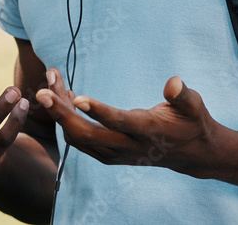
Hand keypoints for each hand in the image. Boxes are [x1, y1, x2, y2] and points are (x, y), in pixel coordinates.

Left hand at [35, 68, 218, 174]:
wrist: (192, 154)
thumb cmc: (192, 123)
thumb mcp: (195, 106)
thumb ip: (183, 96)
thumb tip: (173, 82)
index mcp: (148, 131)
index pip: (119, 123)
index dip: (98, 111)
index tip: (77, 96)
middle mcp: (128, 145)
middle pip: (87, 135)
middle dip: (61, 114)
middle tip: (42, 90)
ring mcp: (116, 153)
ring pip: (79, 137)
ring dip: (60, 112)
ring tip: (50, 82)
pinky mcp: (109, 153)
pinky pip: (81, 140)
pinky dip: (67, 120)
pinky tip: (64, 96)